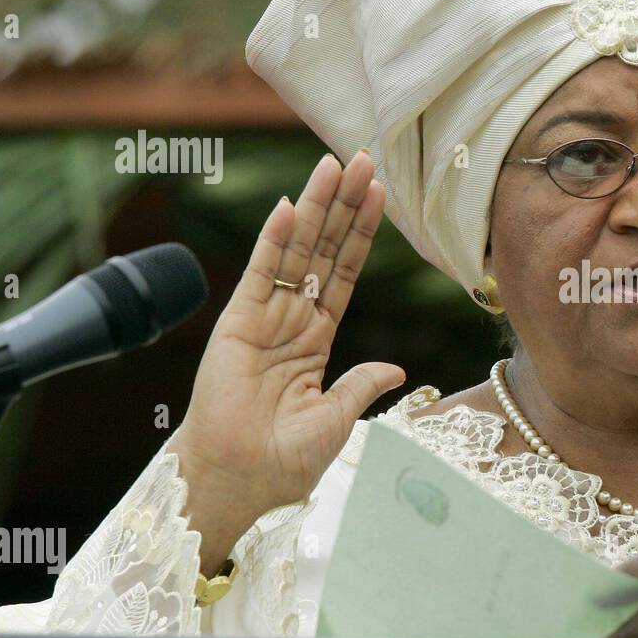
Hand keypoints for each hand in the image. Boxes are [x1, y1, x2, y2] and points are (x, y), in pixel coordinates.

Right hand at [169, 151, 404, 571]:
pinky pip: (262, 272)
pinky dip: (277, 238)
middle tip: (363, 158)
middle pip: (325, 249)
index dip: (362, 233)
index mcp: (318, 340)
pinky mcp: (239, 323)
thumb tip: (398, 369)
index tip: (380, 193)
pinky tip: (293, 205)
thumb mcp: (336, 420)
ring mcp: (266, 317)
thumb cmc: (283, 461)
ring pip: (298, 250)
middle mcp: (293, 320)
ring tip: (335, 164)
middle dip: (344, 205)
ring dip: (317, 207)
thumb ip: (361, 385)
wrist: (241, 479)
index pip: (346, 273)